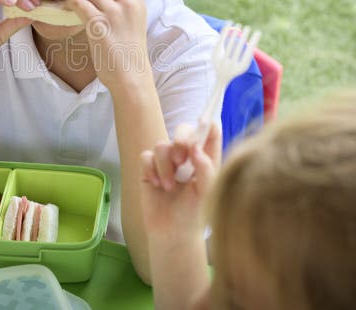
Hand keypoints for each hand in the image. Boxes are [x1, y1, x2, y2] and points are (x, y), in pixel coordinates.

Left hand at [66, 0, 147, 88]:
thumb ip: (125, 12)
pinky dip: (70, 4)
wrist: (131, 78)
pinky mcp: (99, 25)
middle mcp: (128, 5)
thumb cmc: (129, 58)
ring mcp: (114, 14)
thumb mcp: (135, 27)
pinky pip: (79, 3)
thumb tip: (102, 2)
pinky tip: (68, 10)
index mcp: (139, 5)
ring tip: (72, 4)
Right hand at [138, 122, 220, 242]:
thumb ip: (206, 168)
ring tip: (170, 186)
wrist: (172, 232)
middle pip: (183, 130)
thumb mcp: (206, 192)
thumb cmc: (194, 213)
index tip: (205, 122)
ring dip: (165, 166)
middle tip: (182, 157)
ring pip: (161, 144)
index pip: (209, 132)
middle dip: (181, 138)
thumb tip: (195, 149)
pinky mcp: (149, 168)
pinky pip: (146, 156)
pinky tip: (157, 186)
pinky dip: (151, 170)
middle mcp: (186, 155)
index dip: (207, 123)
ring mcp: (167, 161)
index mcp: (205, 158)